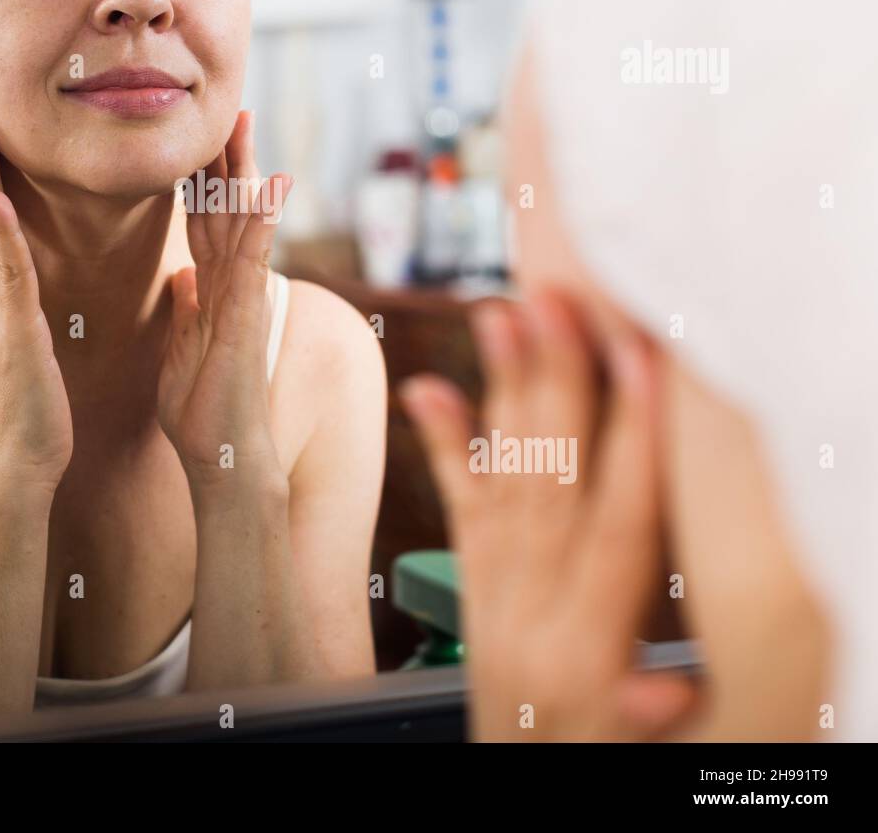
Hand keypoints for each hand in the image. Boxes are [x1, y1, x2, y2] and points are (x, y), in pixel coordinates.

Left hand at [157, 111, 292, 496]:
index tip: (194, 139)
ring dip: (245, 170)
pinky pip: (257, 257)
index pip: (204, 221)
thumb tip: (183, 276)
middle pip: (227, 208)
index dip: (199, 180)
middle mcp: (231, 284)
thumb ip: (187, 307)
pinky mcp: (250, 313)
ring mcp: (244, 296)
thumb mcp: (183, 345)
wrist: (221, 455)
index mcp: (210, 289)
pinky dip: (266, 219)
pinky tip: (273, 182)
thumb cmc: (202, 408)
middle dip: (224, 159)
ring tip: (245, 122)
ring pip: (245, 220)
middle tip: (226, 108)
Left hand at [398, 289, 699, 740]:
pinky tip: (426, 387)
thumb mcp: (633, 748)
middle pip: (552, 481)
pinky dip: (447, 446)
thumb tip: (659, 691)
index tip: (638, 357)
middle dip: (557, 385)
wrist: (518, 782)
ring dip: (504, 392)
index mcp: (586, 649)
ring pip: (505, 481)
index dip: (633, 439)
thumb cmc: (595, 754)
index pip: (618, 526)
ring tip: (498, 314)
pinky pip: (460, 510)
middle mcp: (532, 609)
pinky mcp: (474, 585)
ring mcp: (496, 591)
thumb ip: (648, 713)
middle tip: (551, 302)